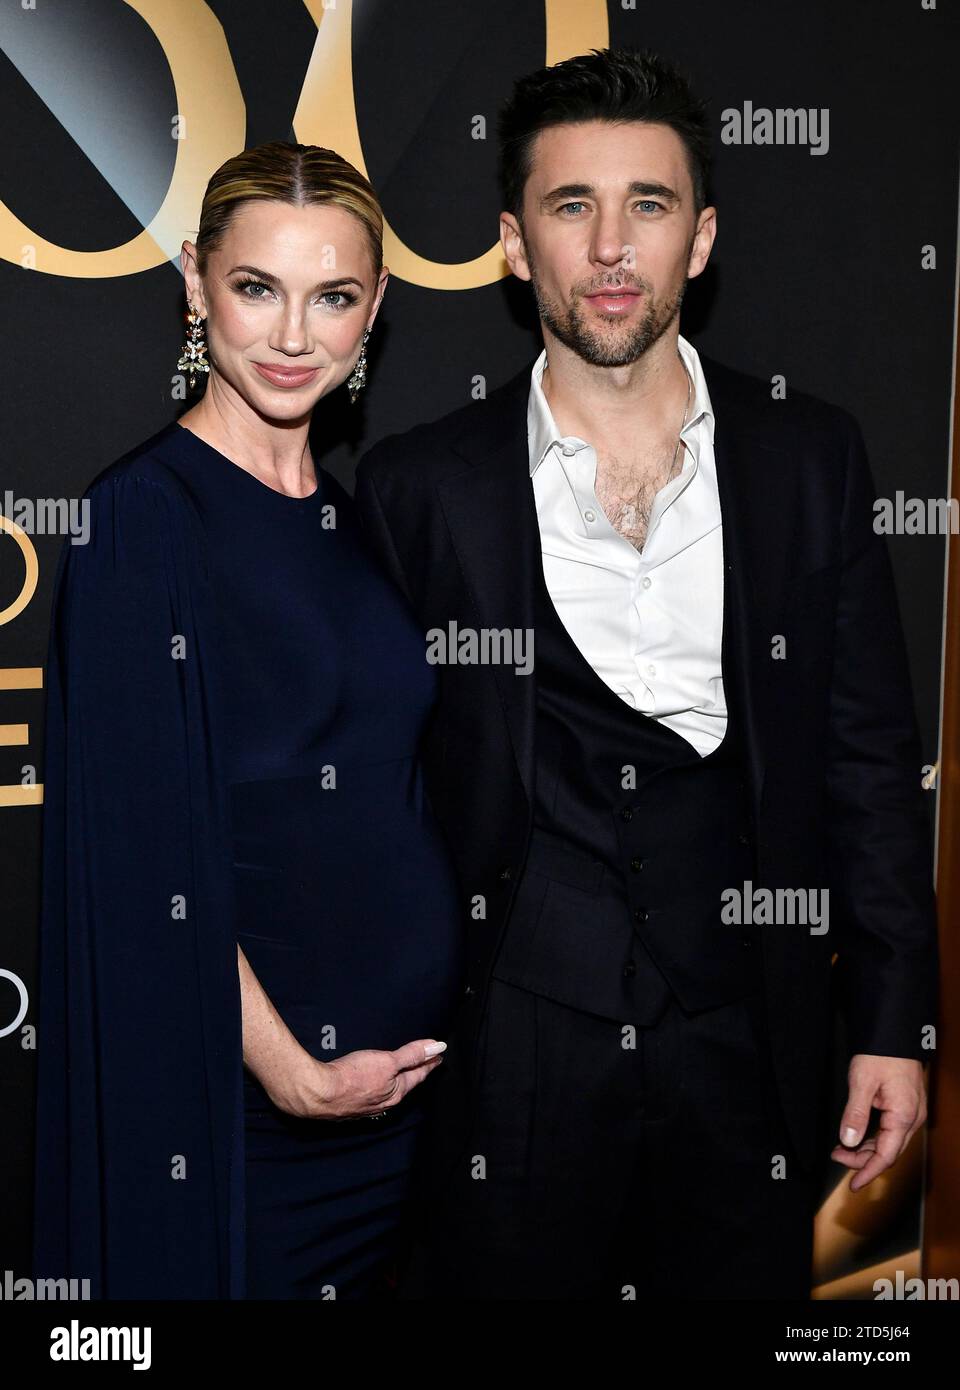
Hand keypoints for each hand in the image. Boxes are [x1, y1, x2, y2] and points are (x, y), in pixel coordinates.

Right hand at [275, 1038, 446, 1119]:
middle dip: (416, 1073)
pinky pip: (372, 1094)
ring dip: (398, 1081)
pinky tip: (373, 1086)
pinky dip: (379, 1087)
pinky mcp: (350, 1105)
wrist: (319, 1093)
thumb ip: (412, 1054)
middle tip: (426, 1064)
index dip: (429, 1063)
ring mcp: (367, 1106)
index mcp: (396, 1092)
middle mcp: (384, 1103)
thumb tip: (437, 1047)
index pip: (418, 1074)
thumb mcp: (387, 1061)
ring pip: (388, 1091)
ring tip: (403, 1074)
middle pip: (405, 1085)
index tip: (438, 1056)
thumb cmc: (353, 1077)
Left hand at [831, 1054, 926, 1190]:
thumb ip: (855, 1114)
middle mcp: (912, 1118)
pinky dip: (873, 1137)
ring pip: (889, 1142)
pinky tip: (857, 1136)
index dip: (868, 1172)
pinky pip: (890, 1130)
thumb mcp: (862, 1082)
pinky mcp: (906, 1106)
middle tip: (837, 1156)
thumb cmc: (882, 1054)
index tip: (853, 1185)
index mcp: (904, 1116)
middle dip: (862, 1160)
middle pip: (888, 1152)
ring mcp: (911, 1112)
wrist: (894, 1033)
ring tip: (841, 1148)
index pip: (886, 1156)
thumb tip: (848, 1141)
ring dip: (866, 1149)